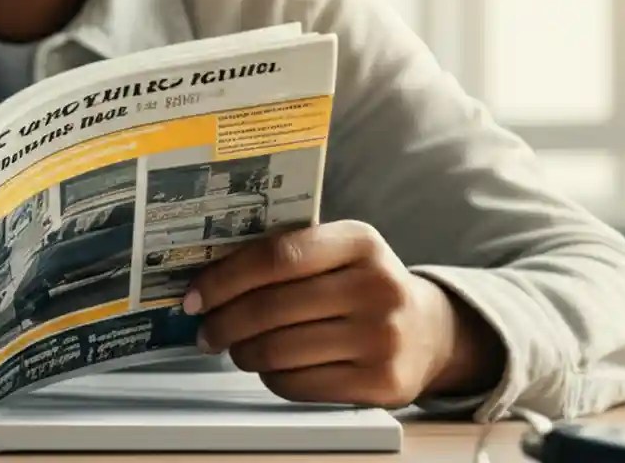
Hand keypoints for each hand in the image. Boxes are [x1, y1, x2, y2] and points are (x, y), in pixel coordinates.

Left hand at [183, 220, 503, 407]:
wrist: (429, 332)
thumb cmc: (363, 286)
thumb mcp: (340, 252)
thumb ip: (288, 253)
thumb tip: (208, 276)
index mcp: (360, 241)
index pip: (277, 257)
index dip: (225, 278)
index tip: (195, 295)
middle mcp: (376, 286)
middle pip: (271, 308)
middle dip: (223, 321)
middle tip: (205, 329)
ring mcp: (382, 337)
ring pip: (279, 350)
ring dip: (242, 352)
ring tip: (235, 347)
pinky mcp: (381, 383)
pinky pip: (298, 384)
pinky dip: (271, 377)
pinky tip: (270, 367)